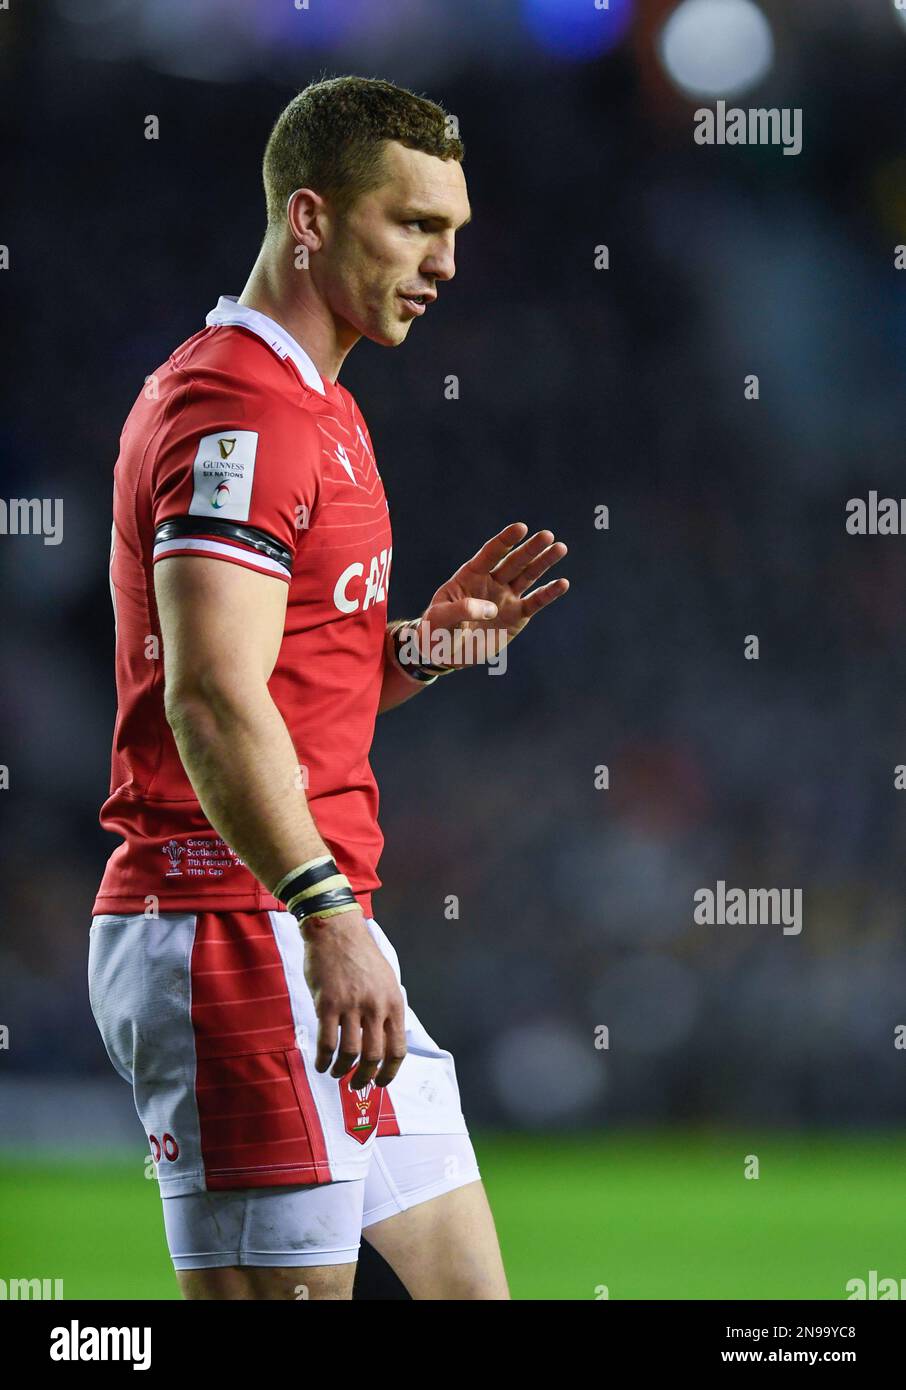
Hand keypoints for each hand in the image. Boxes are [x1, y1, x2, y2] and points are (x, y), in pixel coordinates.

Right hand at [301, 909, 406, 1089]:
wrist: (336, 930)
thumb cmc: (360, 954)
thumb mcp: (386, 980)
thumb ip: (386, 1008)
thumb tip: (383, 1038)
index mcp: (394, 1002)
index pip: (397, 1049)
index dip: (390, 1072)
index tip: (381, 1082)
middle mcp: (376, 1007)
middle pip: (373, 1056)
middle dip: (364, 1077)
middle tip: (355, 1084)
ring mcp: (351, 1006)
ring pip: (350, 1053)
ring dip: (342, 1070)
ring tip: (335, 1073)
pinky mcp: (327, 1004)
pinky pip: (326, 1042)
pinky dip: (323, 1058)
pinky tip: (320, 1063)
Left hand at [411, 522, 568, 669]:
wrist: (444, 653)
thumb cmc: (436, 630)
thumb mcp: (440, 619)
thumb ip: (461, 610)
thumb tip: (491, 608)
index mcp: (471, 575)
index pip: (490, 553)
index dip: (505, 541)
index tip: (521, 528)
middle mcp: (492, 582)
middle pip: (514, 562)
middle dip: (531, 549)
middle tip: (548, 535)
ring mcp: (505, 598)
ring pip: (528, 576)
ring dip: (544, 562)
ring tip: (560, 548)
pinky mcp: (516, 617)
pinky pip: (535, 602)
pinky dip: (548, 593)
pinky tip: (563, 583)